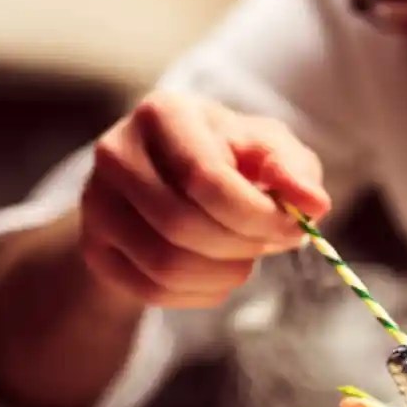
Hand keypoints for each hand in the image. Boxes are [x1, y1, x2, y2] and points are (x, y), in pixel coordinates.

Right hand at [79, 91, 329, 308]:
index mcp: (164, 113)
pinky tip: (219, 274)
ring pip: (165, 264)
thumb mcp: (269, 150)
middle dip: (242, 246)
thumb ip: (294, 170)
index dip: (257, 215)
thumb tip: (313, 205)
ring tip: (246, 258)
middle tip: (270, 244)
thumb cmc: (231, 157)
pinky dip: (201, 293)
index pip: (206, 178)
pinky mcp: (93, 247)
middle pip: (183, 225)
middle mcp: (116, 151)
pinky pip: (151, 291)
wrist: (171, 180)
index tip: (294, 229)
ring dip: (224, 274)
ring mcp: (95, 201)